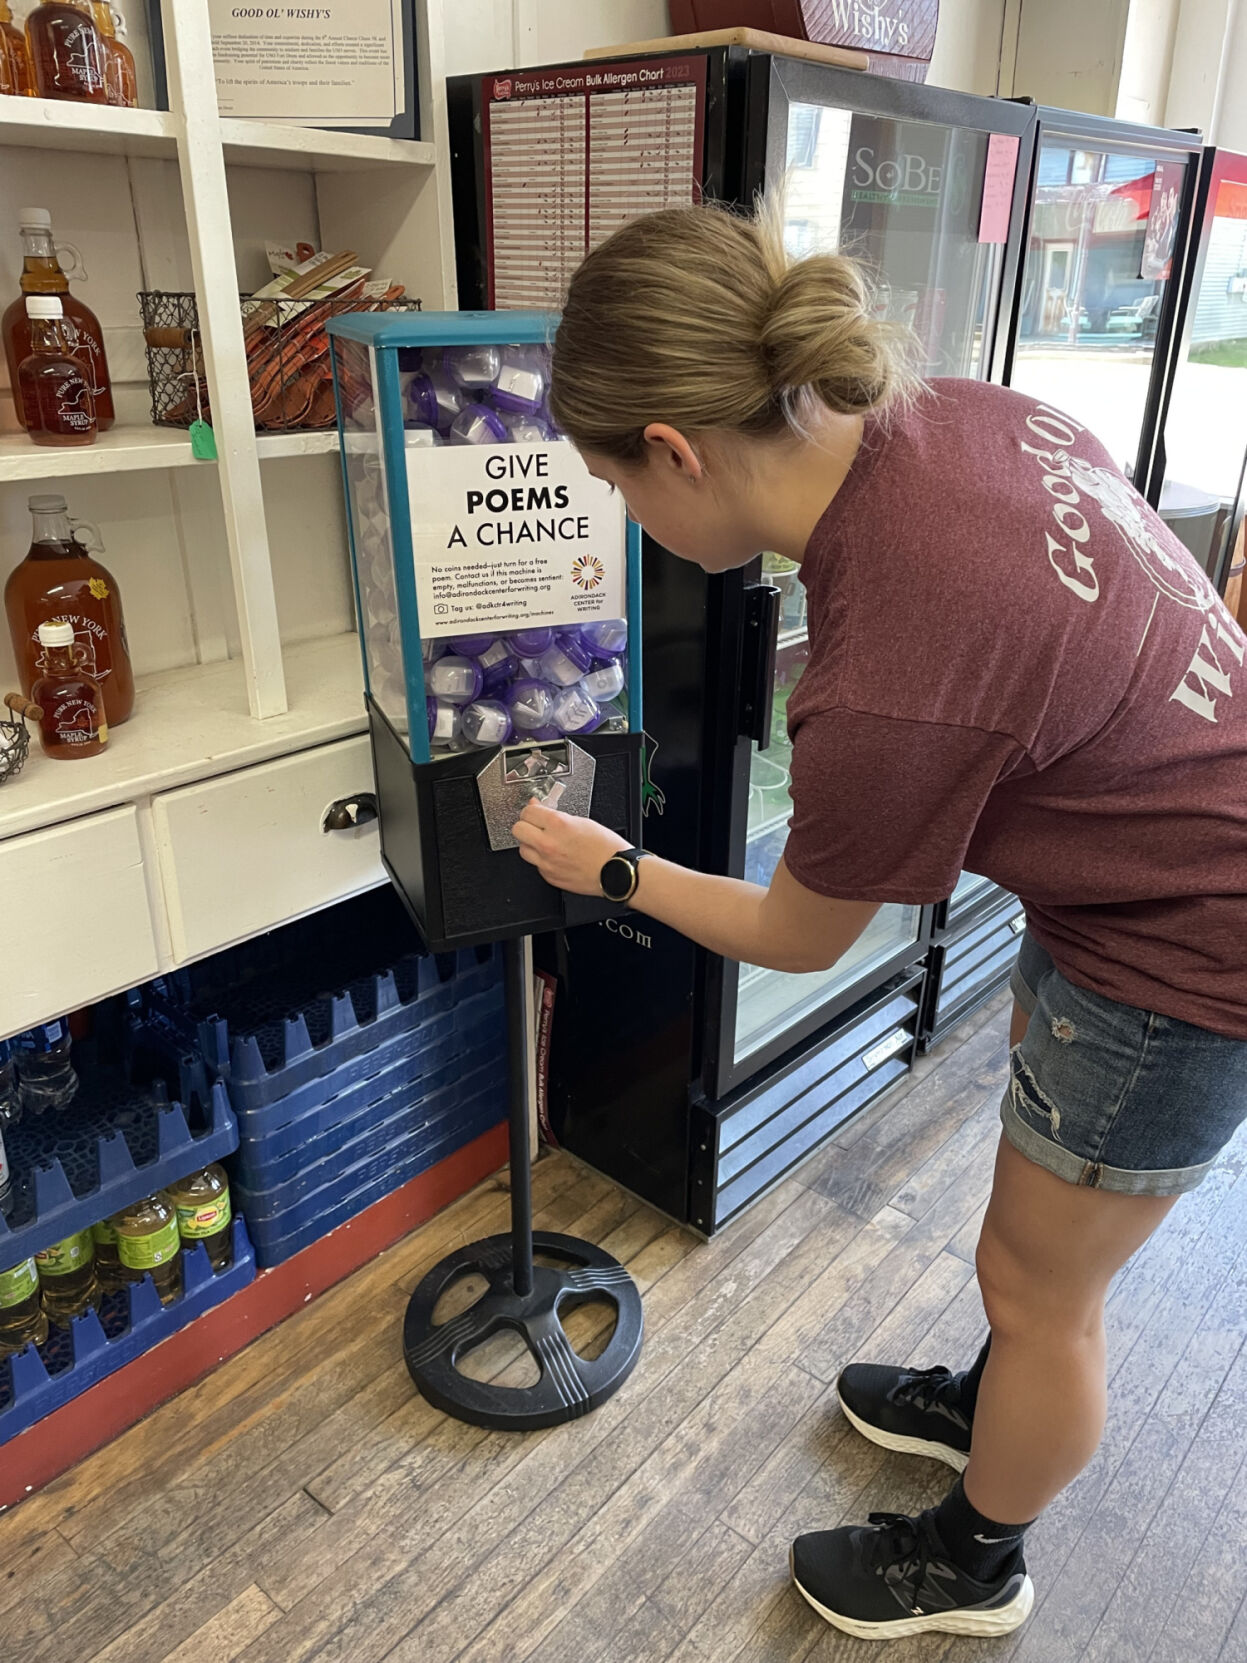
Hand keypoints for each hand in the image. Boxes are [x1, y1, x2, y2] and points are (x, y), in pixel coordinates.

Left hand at [511, 800, 628, 895]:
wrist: (616, 872)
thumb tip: (541, 808)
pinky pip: (536, 865)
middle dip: (526, 825)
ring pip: (523, 849)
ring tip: (545, 842)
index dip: (532, 810)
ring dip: (531, 844)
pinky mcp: (550, 877)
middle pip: (518, 829)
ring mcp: (547, 862)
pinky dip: (542, 860)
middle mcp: (548, 844)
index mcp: (558, 825)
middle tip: (535, 825)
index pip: (527, 812)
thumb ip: (558, 815)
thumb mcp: (583, 821)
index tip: (536, 811)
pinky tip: (555, 856)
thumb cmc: (607, 848)